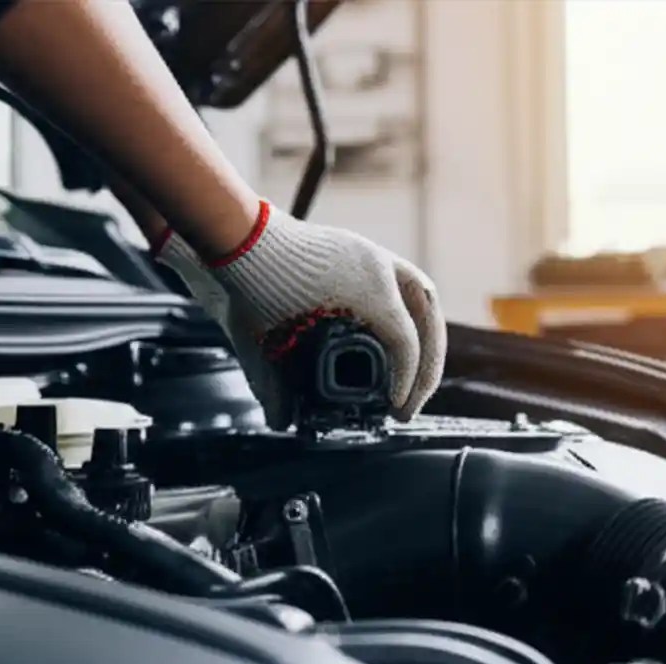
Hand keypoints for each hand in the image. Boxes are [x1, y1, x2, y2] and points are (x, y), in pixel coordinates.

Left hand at [163, 202, 444, 428]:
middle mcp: (378, 266)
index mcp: (369, 290)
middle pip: (427, 317)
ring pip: (421, 295)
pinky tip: (395, 339)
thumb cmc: (253, 288)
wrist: (237, 238)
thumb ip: (273, 388)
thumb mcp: (265, 345)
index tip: (397, 408)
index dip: (408, 381)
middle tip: (412, 401)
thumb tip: (282, 422)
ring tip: (415, 373)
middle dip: (428, 363)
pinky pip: (399, 283)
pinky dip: (405, 314)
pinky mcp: (358, 251)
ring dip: (424, 336)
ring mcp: (370, 254)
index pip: (405, 342)